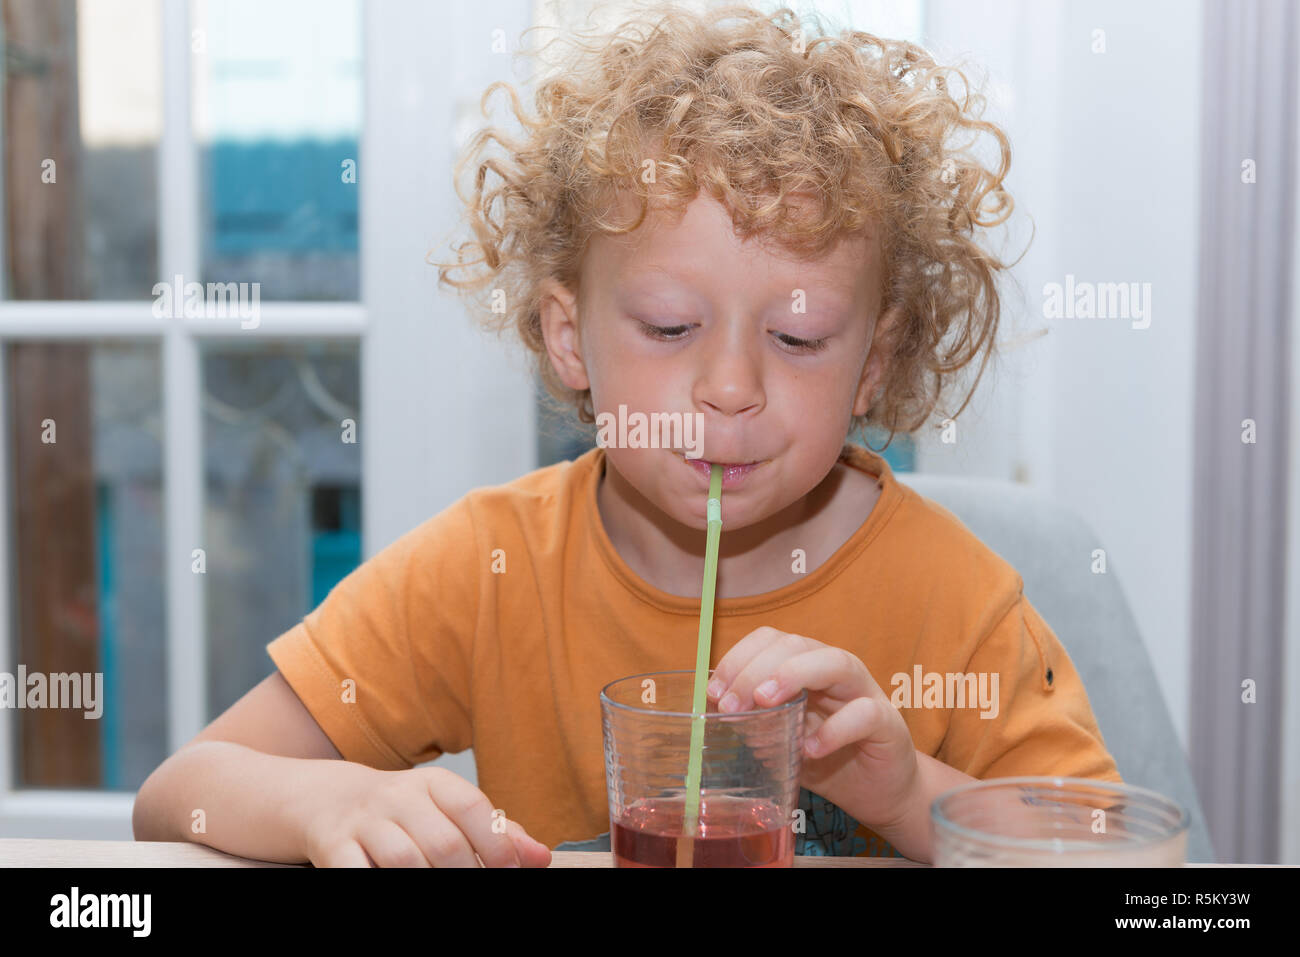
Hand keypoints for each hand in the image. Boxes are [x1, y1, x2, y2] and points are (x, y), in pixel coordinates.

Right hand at [300, 762, 551, 866]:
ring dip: (427, 882)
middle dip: (467, 874)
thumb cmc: (404, 812)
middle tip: (476, 889)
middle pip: (443, 840)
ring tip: (442, 892)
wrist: (329, 799)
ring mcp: (364, 820)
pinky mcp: (333, 844)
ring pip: (403, 858)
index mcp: (433, 783)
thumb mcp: (446, 809)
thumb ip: (494, 832)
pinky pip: (357, 870)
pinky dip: (378, 881)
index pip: (472, 807)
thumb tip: (540, 857)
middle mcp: (398, 795)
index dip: (497, 844)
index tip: (511, 872)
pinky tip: (398, 889)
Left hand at [708, 626, 920, 838]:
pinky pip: (864, 714)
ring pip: (835, 662)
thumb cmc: (822, 758)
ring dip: (794, 675)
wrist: (875, 791)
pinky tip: (810, 750)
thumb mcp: (779, 738)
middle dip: (756, 669)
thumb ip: (753, 722)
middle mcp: (834, 669)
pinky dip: (834, 730)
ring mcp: (864, 692)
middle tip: (731, 705)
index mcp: (805, 666)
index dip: (738, 658)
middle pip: (795, 645)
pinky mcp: (888, 722)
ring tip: (765, 702)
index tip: (713, 692)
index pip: (770, 640)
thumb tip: (711, 712)